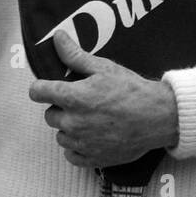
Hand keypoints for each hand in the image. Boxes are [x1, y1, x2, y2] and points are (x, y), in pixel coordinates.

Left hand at [27, 31, 178, 168]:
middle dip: (60, 107)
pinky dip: (77, 147)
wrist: (158, 117)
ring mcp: (83, 143)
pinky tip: (90, 136)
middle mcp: (73, 122)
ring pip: (60, 135)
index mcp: (73, 97)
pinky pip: (71, 155)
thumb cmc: (131, 90)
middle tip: (80, 102)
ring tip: (89, 119)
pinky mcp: (93, 158)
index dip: (41, 87)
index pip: (37, 92)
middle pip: (49, 115)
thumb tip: (56, 37)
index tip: (48, 87)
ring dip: (69, 128)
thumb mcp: (103, 68)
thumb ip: (74, 55)